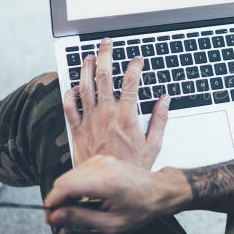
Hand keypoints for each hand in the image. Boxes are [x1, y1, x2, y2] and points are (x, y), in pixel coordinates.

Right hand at [44, 155, 189, 233]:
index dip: (51, 203)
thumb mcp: (112, 224)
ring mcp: (102, 160)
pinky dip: (74, 184)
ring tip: (70, 210)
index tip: (49, 216)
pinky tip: (81, 198)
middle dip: (56, 199)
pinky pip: (78, 171)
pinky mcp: (102, 159)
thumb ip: (82, 218)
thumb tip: (57, 216)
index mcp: (105, 183)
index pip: (65, 187)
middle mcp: (102, 166)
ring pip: (69, 175)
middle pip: (63, 180)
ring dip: (64, 192)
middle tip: (57, 217)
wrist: (159, 190)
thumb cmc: (141, 208)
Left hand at [64, 37, 168, 168]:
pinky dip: (69, 94)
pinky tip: (73, 86)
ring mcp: (90, 121)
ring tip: (88, 56)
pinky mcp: (77, 130)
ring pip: (84, 86)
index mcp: (126, 116)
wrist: (106, 189)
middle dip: (105, 55)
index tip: (137, 59)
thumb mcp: (154, 145)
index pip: (130, 82)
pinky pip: (68, 107)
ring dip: (85, 68)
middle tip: (106, 43)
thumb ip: (161, 119)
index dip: (134, 66)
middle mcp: (106, 115)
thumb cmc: (131, 169)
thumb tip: (165, 98)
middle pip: (103, 76)